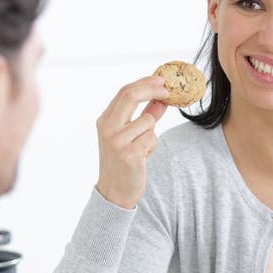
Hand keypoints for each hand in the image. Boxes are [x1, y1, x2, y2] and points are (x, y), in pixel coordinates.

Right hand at [95, 75, 168, 208]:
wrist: (115, 193)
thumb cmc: (123, 163)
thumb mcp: (130, 136)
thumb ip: (145, 116)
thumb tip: (161, 99)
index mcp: (105, 121)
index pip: (124, 92)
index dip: (144, 83)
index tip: (161, 80)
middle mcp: (108, 128)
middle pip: (130, 96)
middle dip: (152, 89)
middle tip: (168, 90)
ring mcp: (117, 141)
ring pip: (148, 121)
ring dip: (151, 132)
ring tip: (142, 147)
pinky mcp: (129, 154)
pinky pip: (151, 138)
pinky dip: (151, 145)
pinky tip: (143, 157)